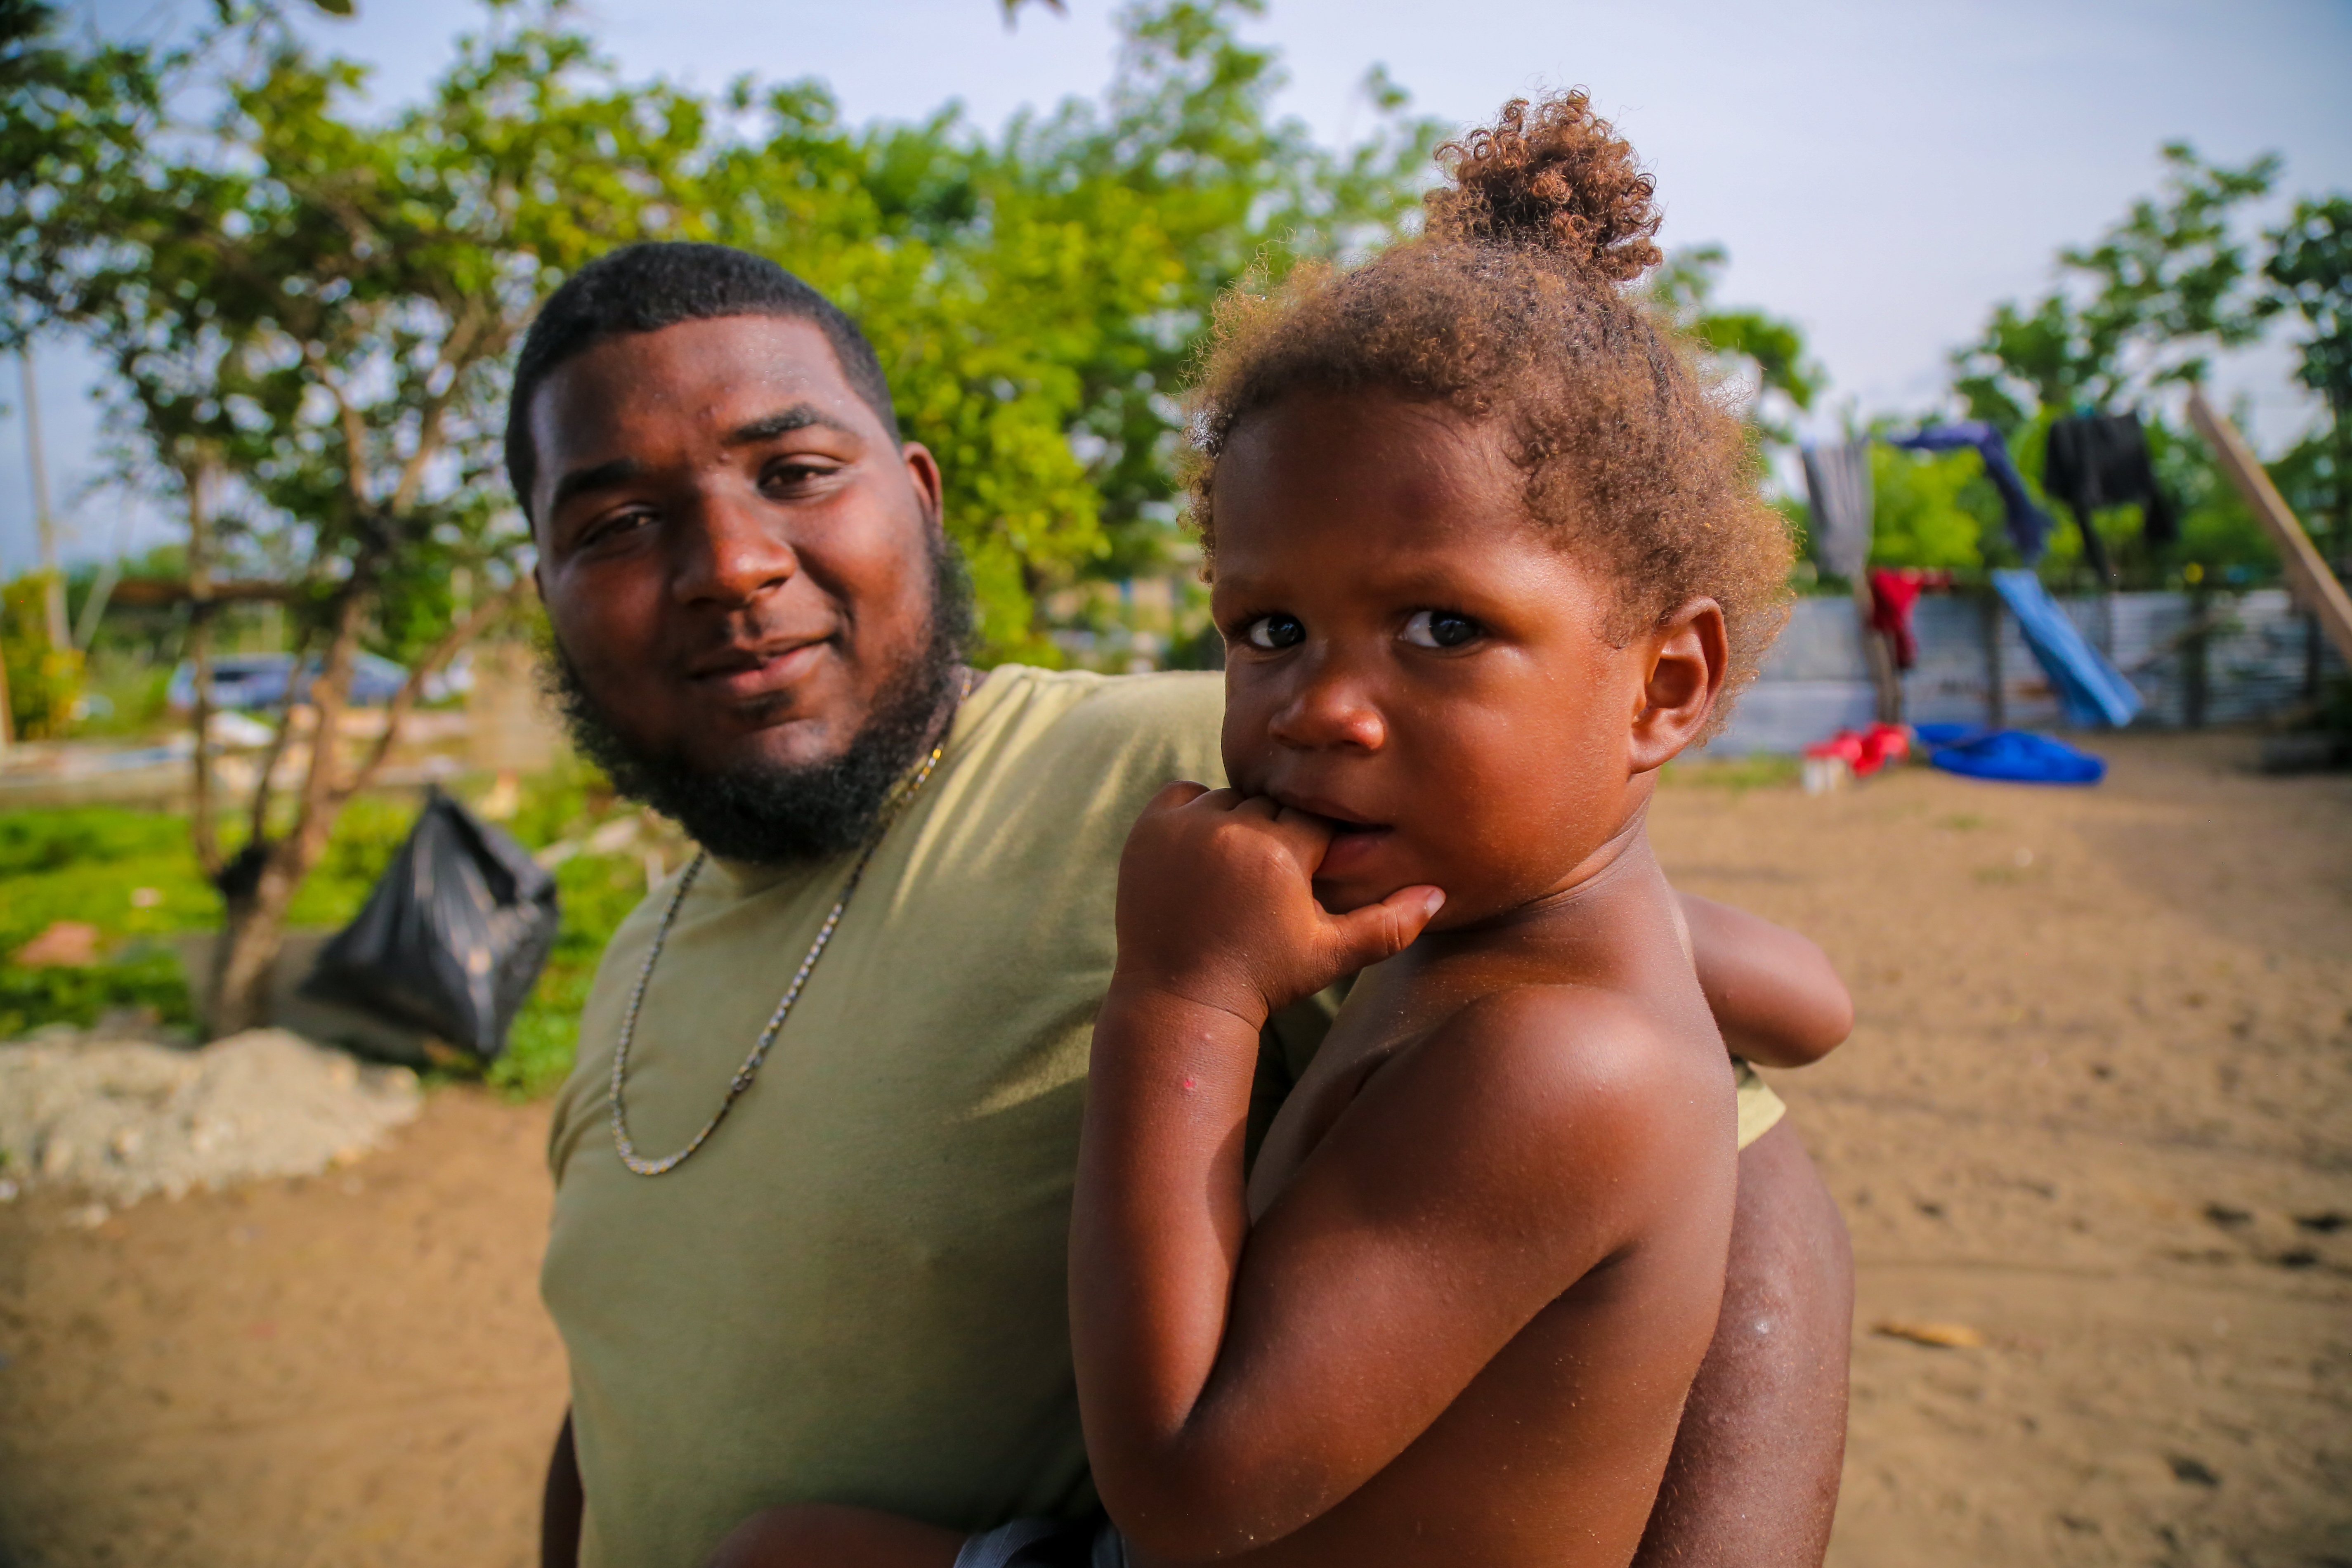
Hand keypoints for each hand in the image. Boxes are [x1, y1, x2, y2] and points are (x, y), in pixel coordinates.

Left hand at [1112, 783, 1443, 1027]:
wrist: (1181, 998)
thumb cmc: (1263, 979)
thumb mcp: (1332, 956)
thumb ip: (1389, 924)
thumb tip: (1440, 893)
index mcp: (1280, 853)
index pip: (1315, 819)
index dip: (1313, 849)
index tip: (1302, 879)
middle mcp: (1230, 830)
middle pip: (1271, 804)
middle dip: (1275, 835)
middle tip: (1266, 882)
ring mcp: (1184, 828)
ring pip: (1230, 798)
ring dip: (1236, 823)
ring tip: (1236, 873)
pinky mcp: (1149, 829)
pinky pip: (1185, 794)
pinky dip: (1195, 815)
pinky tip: (1204, 855)